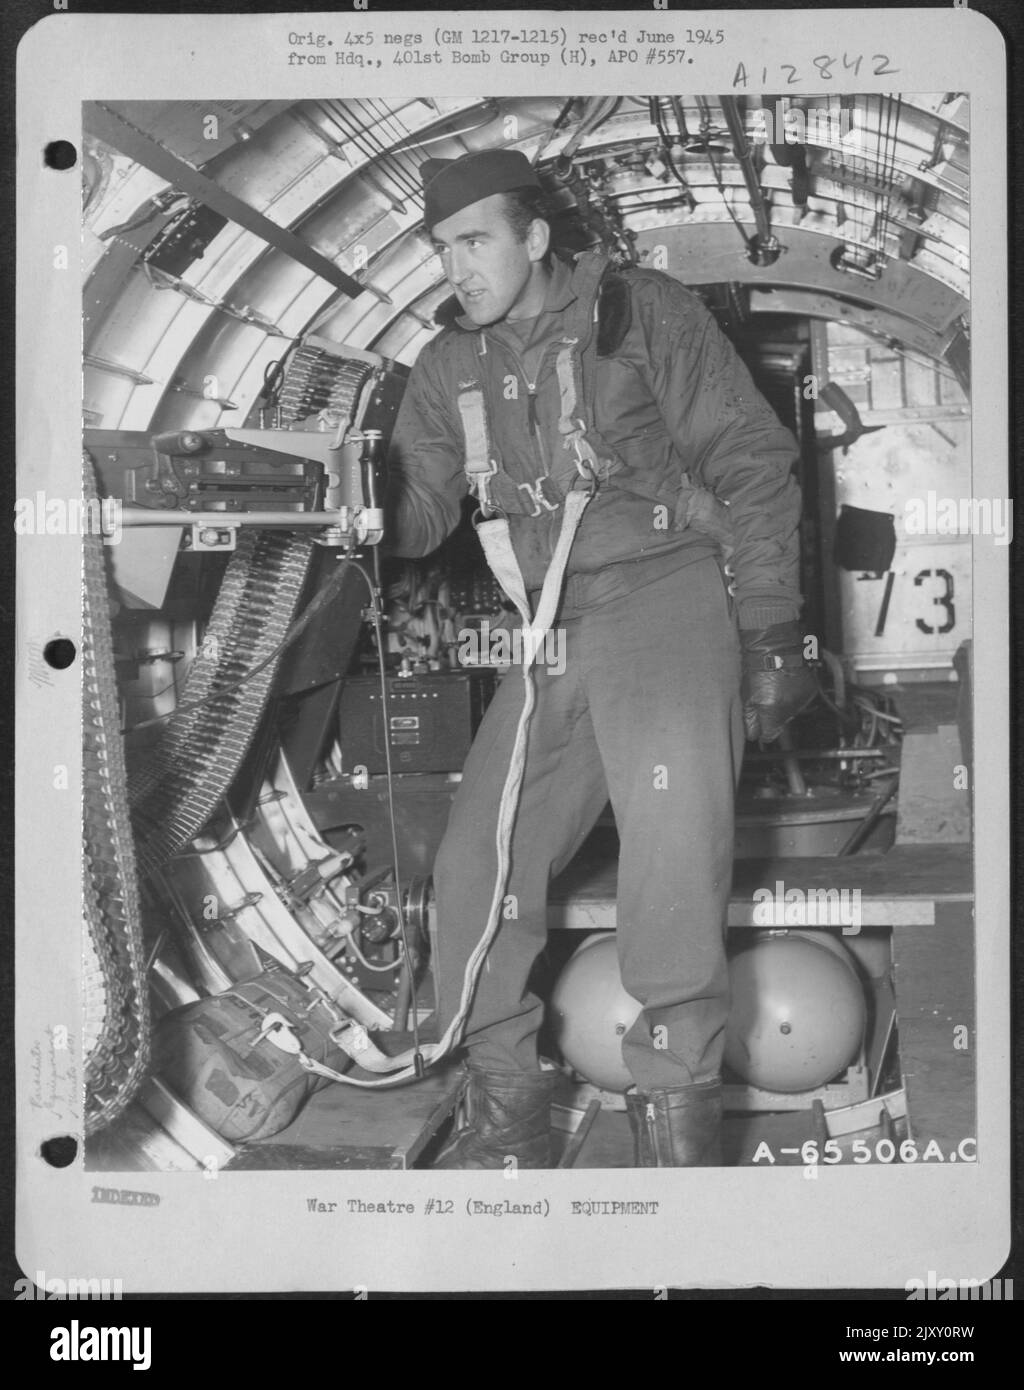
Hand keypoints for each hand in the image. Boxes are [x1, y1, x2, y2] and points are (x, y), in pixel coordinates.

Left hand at [740, 622, 817, 741]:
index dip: (763, 731)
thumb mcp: (746, 695)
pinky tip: (786, 683)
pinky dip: (794, 696)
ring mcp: (802, 699)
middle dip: (773, 716)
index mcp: (772, 711)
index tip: (759, 725)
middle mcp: (790, 708)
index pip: (769, 735)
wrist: (775, 645)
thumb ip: (750, 719)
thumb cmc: (756, 668)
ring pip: (791, 713)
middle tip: (765, 698)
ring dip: (784, 706)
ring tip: (776, 688)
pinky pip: (800, 701)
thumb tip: (753, 735)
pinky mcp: (810, 691)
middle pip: (781, 724)